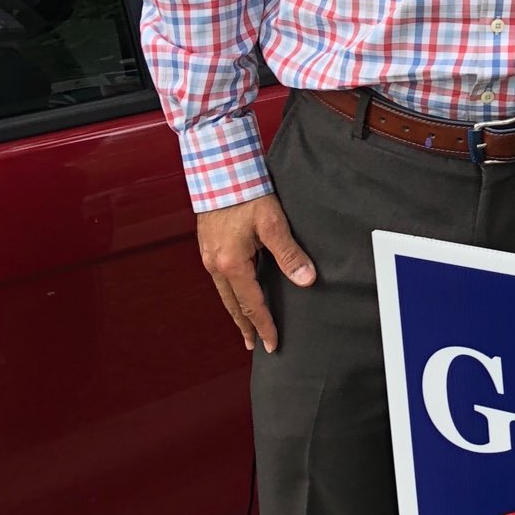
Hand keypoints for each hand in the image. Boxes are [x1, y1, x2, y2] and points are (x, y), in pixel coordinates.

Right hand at [196, 193, 315, 353]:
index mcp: (231, 264)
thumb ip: (289, 253)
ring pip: (224, 293)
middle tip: (254, 345)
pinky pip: (220, 279)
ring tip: (246, 324)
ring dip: (236, 311)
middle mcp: (215, 265)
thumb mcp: (272, 223)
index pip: (252, 305)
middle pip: (233, 305)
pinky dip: (230, 293)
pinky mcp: (207, 246)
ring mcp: (208, 256)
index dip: (264, 326)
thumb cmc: (246, 193)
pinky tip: (237, 292)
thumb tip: (306, 279)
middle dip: (246, 326)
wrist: (219, 169)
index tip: (271, 344)